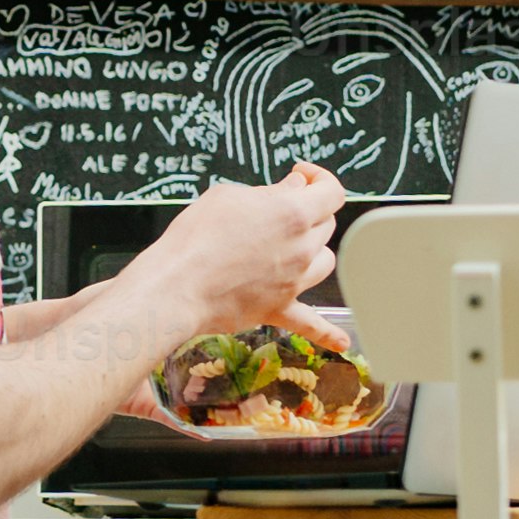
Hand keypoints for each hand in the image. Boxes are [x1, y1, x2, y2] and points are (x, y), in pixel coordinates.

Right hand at [160, 162, 342, 342]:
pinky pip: (311, 323)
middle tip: (278, 208)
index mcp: (293, 213)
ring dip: (314, 249)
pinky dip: (327, 332)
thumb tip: (294, 189)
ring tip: (290, 245)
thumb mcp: (228, 196)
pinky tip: (342, 343)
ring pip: (325, 262)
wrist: (176, 286)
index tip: (303, 175)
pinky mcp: (279, 308)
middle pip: (325, 225)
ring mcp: (294, 281)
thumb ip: (268, 192)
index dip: (320, 178)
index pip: (331, 192)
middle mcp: (302, 248)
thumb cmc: (195, 237)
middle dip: (307, 211)